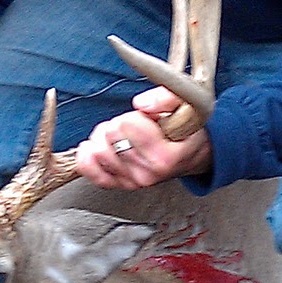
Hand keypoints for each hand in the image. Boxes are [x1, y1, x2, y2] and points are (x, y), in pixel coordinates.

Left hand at [75, 86, 211, 190]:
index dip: (134, 116)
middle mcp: (148, 173)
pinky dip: (87, 159)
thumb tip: (141, 103)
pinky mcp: (121, 184)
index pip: (127, 125)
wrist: (194, 153)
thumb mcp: (187, 105)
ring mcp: (134, 181)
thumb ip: (165, 98)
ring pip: (97, 152)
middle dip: (120, 124)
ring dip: (105, 138)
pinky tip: (93, 147)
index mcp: (165, 156)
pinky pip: (92, 173)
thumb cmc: (188, 130)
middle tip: (137, 126)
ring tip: (123, 134)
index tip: (147, 119)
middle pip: (110, 136)